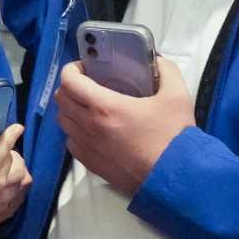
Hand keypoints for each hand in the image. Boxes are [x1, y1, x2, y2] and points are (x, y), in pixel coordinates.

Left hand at [53, 57, 194, 195]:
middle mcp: (89, 126)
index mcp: (105, 107)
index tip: (83, 67)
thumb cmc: (173, 137)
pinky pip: (71, 142)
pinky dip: (76, 132)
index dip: (71, 70)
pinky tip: (93, 129)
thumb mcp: (177, 97)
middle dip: (70, 87)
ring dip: (71, 109)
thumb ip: (166, 72)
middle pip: (61, 100)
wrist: (173, 177)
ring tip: (89, 106)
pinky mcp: (90, 163)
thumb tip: (157, 61)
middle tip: (87, 84)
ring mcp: (87, 147)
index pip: (69, 82)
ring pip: (63, 121)